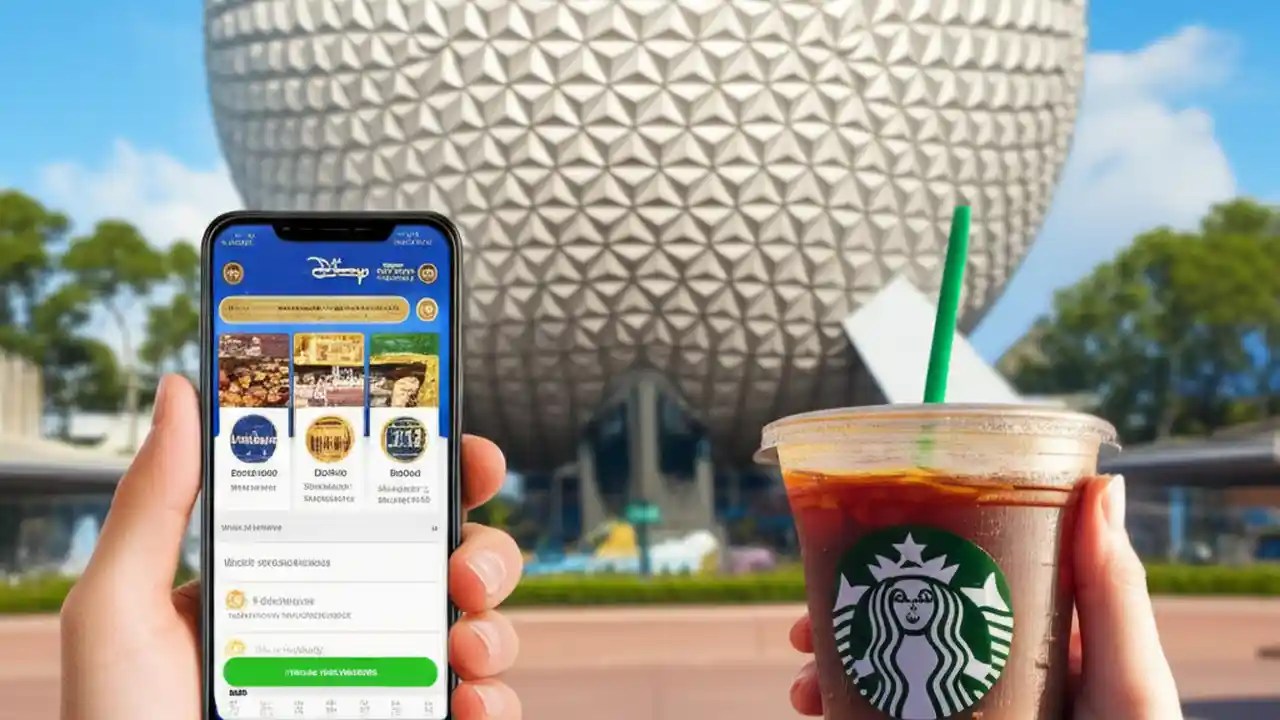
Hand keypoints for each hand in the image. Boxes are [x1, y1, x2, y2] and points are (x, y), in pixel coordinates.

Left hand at [61, 375, 523, 718]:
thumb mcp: (121, 608)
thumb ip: (156, 502)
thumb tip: (182, 391)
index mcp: (295, 576)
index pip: (378, 505)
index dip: (434, 470)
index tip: (467, 453)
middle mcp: (351, 623)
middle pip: (450, 561)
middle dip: (485, 550)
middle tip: (463, 569)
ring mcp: (386, 681)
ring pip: (483, 630)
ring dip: (496, 625)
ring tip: (466, 643)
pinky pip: (487, 707)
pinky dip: (498, 699)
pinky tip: (468, 701)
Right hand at [787, 476, 1182, 719]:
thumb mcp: (1128, 680)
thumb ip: (1112, 592)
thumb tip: (1102, 482)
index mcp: (1047, 637)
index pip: (971, 573)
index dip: (907, 557)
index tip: (857, 549)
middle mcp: (1002, 669)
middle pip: (908, 625)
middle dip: (848, 621)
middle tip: (802, 627)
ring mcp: (970, 707)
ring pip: (889, 674)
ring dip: (835, 671)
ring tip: (802, 686)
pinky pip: (886, 715)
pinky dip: (846, 708)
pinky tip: (822, 711)